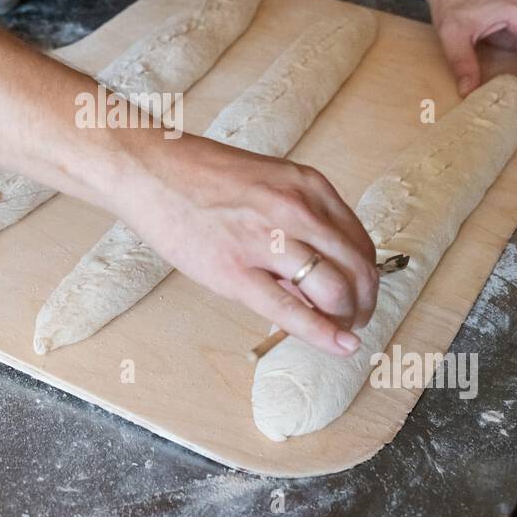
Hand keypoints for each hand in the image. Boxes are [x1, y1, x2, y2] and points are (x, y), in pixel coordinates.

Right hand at [113, 133, 378, 355]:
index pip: (358, 240)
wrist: (150, 170)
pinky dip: (323, 333)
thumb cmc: (201, 176)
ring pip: (335, 290)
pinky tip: (339, 346)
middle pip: (357, 268)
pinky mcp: (236, 271)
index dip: (366, 275)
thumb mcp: (266, 182)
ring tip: (341, 331)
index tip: (360, 292)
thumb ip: (296, 220)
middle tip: (357, 319)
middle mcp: (297, 210)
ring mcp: (268, 241)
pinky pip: (291, 311)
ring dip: (347, 318)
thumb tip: (312, 270)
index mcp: (307, 186)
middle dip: (364, 302)